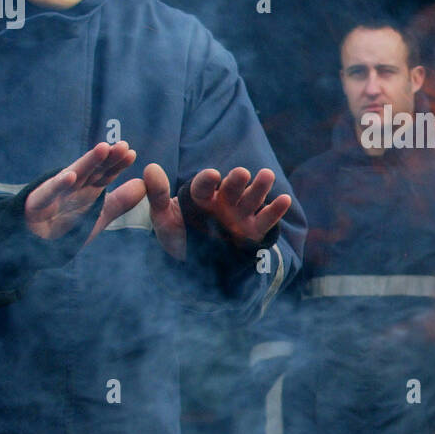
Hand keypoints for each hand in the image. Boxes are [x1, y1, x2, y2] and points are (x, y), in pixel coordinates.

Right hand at [25, 142, 144, 243]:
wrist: (35, 244)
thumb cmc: (66, 226)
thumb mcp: (98, 216)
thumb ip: (120, 203)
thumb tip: (143, 185)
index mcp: (88, 189)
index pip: (106, 174)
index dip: (118, 164)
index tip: (131, 153)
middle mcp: (74, 186)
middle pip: (93, 170)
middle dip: (107, 157)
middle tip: (122, 146)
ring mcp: (56, 192)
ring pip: (74, 174)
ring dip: (88, 162)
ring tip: (103, 149)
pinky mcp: (38, 201)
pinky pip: (50, 192)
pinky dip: (59, 184)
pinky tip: (71, 176)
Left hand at [137, 163, 291, 261]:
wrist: (192, 265)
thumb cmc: (178, 237)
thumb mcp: (163, 218)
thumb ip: (158, 195)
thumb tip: (149, 168)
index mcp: (201, 196)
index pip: (204, 185)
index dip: (207, 180)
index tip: (211, 175)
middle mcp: (223, 201)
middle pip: (232, 188)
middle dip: (237, 181)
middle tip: (241, 173)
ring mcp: (239, 215)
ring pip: (251, 199)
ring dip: (260, 187)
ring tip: (266, 175)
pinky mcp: (253, 231)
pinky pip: (266, 220)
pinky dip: (276, 210)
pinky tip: (284, 200)